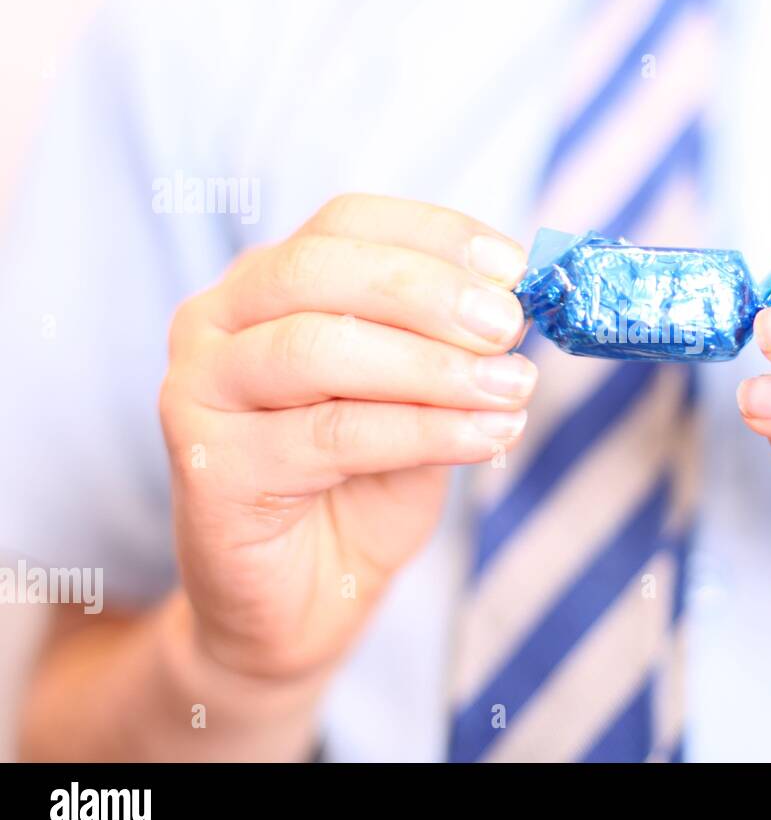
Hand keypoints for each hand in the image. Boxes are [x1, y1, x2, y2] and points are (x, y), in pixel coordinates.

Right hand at [160, 195, 533, 679]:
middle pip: (322, 271)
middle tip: (510, 327)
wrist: (309, 596)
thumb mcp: (422, 395)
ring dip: (434, 368)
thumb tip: (520, 300)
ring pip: (321, 350)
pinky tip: (487, 436)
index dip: (437, 235)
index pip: (348, 222)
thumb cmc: (365, 483)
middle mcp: (217, 320)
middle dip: (430, 293)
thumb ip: (452, 345)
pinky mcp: (206, 465)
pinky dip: (423, 431)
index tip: (516, 267)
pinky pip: (330, 434)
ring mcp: (200, 390)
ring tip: (513, 389)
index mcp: (269, 282)